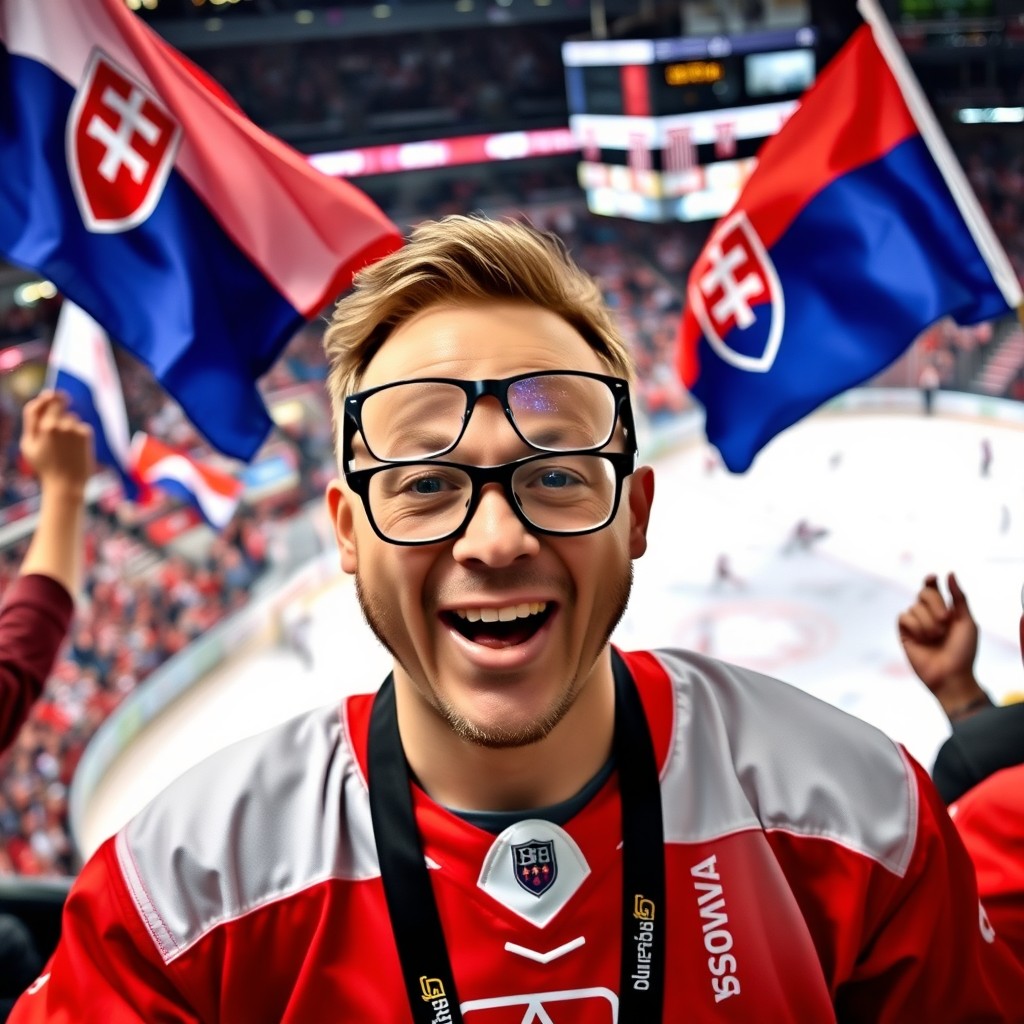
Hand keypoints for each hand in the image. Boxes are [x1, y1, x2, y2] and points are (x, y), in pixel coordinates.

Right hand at [20, 390, 94, 496]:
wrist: (66, 484)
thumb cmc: (45, 466)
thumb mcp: (29, 445)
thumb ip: (32, 422)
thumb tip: (41, 400)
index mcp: (41, 426)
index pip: (42, 402)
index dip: (47, 397)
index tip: (50, 395)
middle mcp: (57, 424)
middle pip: (58, 403)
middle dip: (60, 403)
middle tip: (61, 409)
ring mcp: (73, 428)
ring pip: (71, 418)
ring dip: (69, 426)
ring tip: (65, 447)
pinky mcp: (86, 433)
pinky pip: (81, 427)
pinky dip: (79, 434)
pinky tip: (76, 449)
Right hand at [897, 572, 988, 719]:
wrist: (951, 675)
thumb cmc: (963, 651)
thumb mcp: (967, 622)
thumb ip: (958, 598)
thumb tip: (949, 573)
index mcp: (945, 610)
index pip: (933, 588)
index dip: (931, 581)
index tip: (932, 578)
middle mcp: (928, 614)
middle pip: (923, 592)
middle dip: (936, 603)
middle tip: (946, 620)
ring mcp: (915, 623)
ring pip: (915, 606)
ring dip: (929, 622)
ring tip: (936, 637)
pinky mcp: (904, 633)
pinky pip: (904, 617)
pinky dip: (917, 626)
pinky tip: (923, 639)